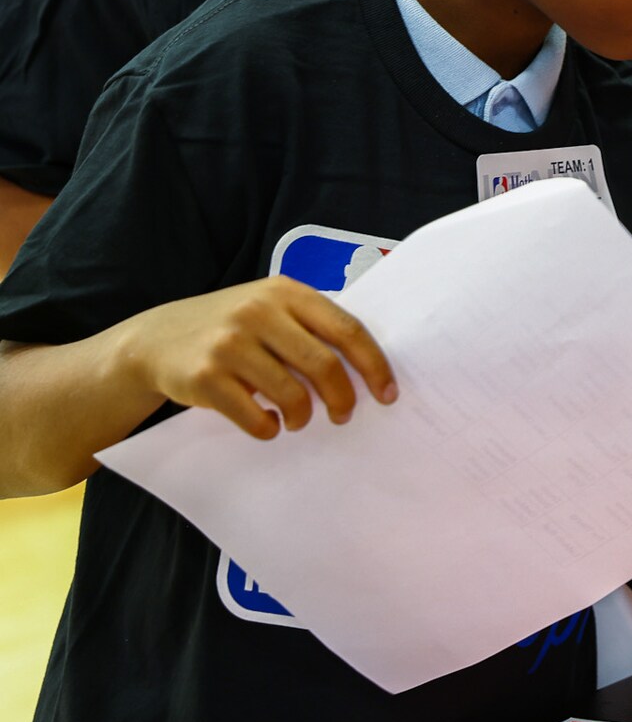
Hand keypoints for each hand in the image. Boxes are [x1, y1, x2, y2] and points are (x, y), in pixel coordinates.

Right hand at [117, 277, 396, 439]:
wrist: (154, 340)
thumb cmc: (230, 328)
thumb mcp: (269, 308)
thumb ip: (310, 326)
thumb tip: (366, 367)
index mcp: (286, 292)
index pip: (347, 330)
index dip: (374, 365)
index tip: (387, 393)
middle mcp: (259, 312)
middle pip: (324, 365)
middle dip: (343, 399)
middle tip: (344, 415)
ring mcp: (230, 343)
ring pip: (292, 395)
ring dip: (304, 417)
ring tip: (299, 420)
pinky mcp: (206, 376)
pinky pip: (256, 417)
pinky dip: (269, 429)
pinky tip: (267, 423)